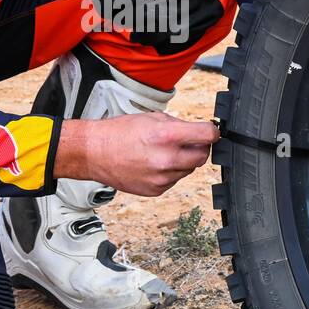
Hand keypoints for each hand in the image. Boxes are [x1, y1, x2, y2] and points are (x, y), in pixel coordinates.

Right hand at [54, 112, 219, 196]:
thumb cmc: (120, 133)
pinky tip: (155, 163)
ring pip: (189, 170)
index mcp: (167, 136)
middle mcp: (167, 160)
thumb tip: (198, 131)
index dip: (213, 132)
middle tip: (190, 141)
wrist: (95, 153)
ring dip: (184, 161)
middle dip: (200, 148)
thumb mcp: (152, 118)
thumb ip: (178, 125)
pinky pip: (174, 180)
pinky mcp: (156, 190)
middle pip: (202, 156)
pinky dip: (171, 172)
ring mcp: (162, 178)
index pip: (208, 135)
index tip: (212, 131)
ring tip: (164, 152)